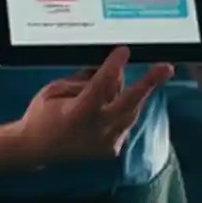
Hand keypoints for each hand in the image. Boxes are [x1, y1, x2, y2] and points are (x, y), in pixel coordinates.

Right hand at [18, 46, 172, 164]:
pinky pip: (126, 122)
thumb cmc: (42, 115)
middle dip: (148, 83)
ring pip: (131, 111)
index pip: (99, 87)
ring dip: (135, 94)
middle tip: (166, 68)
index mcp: (75, 115)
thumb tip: (110, 67)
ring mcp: (105, 144)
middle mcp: (94, 132)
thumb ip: (83, 79)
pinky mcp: (112, 150)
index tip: (123, 51)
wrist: (36, 151)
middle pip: (127, 104)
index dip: (113, 67)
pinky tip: (118, 102)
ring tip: (146, 77)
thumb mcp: (55, 89)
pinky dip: (124, 110)